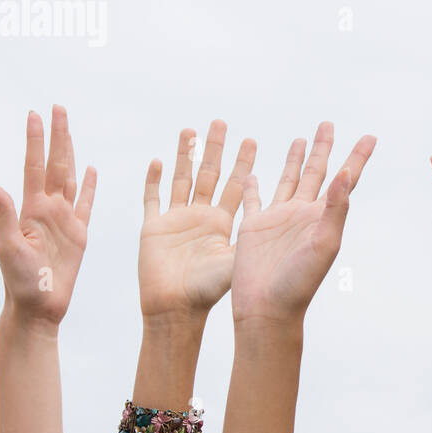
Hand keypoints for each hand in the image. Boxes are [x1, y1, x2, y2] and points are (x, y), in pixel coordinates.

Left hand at [0, 107, 95, 326]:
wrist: (38, 306)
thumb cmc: (19, 280)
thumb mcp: (8, 245)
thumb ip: (3, 212)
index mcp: (31, 208)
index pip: (35, 165)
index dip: (36, 140)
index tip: (35, 114)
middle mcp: (48, 208)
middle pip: (55, 163)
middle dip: (56, 135)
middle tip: (56, 107)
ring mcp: (65, 219)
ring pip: (70, 177)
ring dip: (70, 151)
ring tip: (69, 128)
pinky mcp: (79, 233)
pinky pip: (86, 203)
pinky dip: (89, 185)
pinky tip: (90, 168)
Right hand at [139, 121, 255, 317]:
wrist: (175, 310)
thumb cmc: (210, 292)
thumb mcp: (239, 259)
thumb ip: (255, 235)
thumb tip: (278, 222)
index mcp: (224, 223)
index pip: (237, 186)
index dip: (243, 163)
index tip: (251, 139)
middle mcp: (201, 217)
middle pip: (209, 174)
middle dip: (215, 148)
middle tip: (221, 122)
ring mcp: (176, 220)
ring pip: (181, 179)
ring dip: (185, 155)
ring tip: (190, 129)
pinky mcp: (153, 227)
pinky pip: (152, 198)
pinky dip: (154, 180)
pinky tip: (159, 160)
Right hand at [231, 122, 375, 323]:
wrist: (268, 309)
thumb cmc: (300, 282)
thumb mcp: (324, 243)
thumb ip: (336, 208)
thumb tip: (346, 172)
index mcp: (323, 216)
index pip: (344, 179)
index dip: (358, 157)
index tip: (371, 136)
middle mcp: (302, 214)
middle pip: (315, 172)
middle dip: (323, 148)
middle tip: (328, 124)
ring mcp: (278, 219)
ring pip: (287, 180)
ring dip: (293, 160)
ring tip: (299, 139)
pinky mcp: (253, 227)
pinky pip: (253, 199)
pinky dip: (253, 185)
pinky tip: (252, 173)